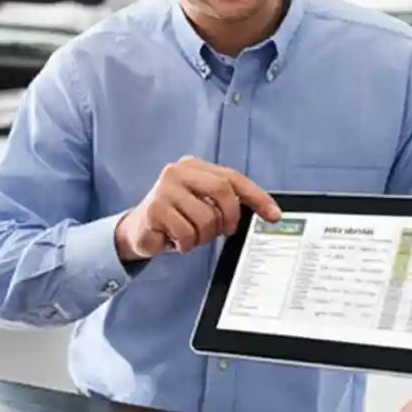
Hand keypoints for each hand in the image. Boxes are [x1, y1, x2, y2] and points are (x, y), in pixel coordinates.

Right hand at [114, 156, 280, 261]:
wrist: (137, 230)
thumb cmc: (175, 218)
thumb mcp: (202, 205)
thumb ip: (224, 203)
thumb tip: (263, 213)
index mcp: (193, 166)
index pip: (233, 178)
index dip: (257, 197)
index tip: (274, 215)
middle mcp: (178, 171)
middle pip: (223, 192)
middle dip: (230, 218)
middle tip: (225, 231)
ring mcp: (165, 188)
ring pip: (207, 218)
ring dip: (203, 237)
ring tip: (190, 236)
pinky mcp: (155, 208)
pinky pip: (187, 233)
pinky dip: (186, 244)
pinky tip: (176, 240)